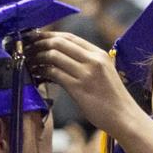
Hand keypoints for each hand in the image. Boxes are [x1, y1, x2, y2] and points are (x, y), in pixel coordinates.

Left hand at [24, 31, 144, 135]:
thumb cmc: (113, 99)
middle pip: (59, 43)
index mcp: (99, 54)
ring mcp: (86, 73)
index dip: (49, 35)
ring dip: (37, 58)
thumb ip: (87, 62)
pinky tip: (37, 75)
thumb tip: (61, 57)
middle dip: (39, 44)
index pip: (69, 37)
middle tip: (27, 49)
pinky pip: (54, 73)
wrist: (124, 117)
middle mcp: (93, 60)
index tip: (36, 39)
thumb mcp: (104, 73)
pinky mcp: (79, 88)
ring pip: (54, 56)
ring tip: (29, 62)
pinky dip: (42, 72)